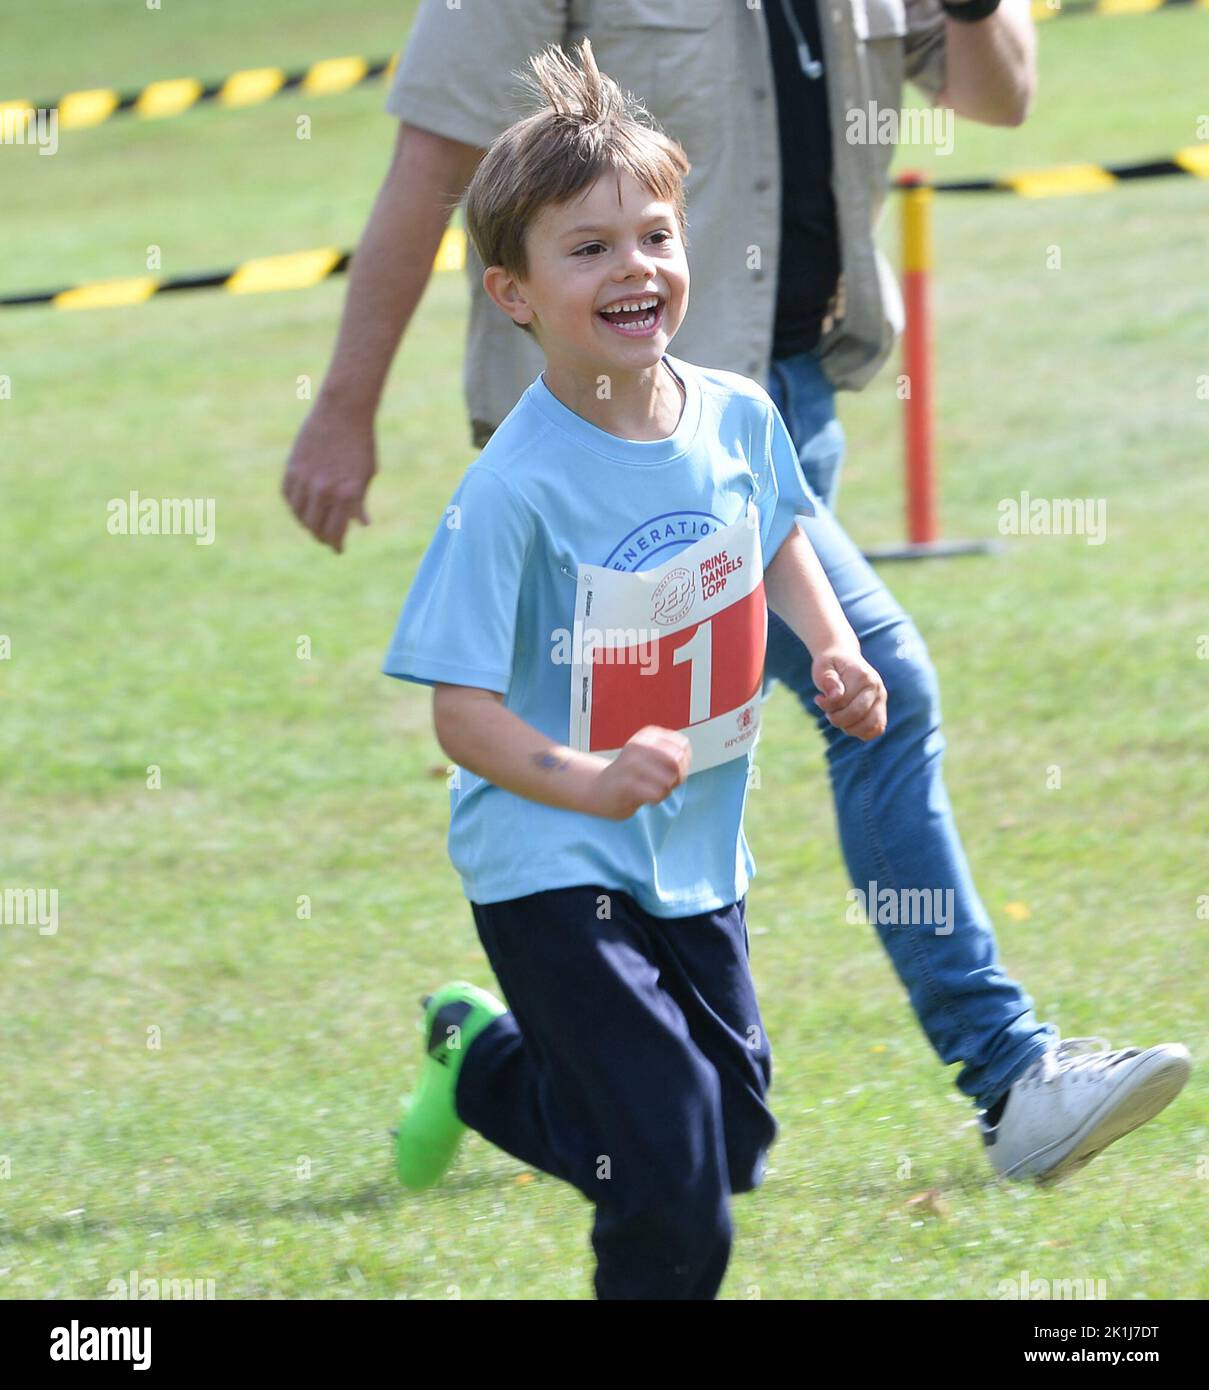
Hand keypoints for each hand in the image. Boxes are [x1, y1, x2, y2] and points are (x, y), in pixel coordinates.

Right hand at [282, 399, 375, 553]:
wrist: (342, 411)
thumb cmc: (360, 443)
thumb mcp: (366, 474)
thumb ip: (360, 501)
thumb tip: (361, 524)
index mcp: (346, 494)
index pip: (335, 532)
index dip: (336, 545)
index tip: (338, 549)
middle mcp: (323, 490)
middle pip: (315, 527)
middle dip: (321, 537)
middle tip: (326, 540)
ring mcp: (305, 479)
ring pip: (298, 514)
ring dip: (306, 523)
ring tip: (313, 525)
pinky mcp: (292, 467)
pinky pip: (287, 496)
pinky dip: (293, 505)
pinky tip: (301, 508)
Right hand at [588, 725, 691, 819]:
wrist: (599, 789)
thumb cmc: (633, 775)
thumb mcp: (652, 757)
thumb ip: (673, 757)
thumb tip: (681, 767)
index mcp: (647, 735)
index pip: (682, 745)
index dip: (685, 761)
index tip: (671, 770)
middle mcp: (639, 745)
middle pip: (677, 761)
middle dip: (678, 776)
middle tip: (666, 783)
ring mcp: (632, 764)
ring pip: (669, 779)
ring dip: (666, 790)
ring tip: (653, 790)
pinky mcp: (627, 784)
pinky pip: (658, 794)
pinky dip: (657, 799)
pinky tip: (646, 798)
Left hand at [812, 648, 886, 740]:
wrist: (842, 657)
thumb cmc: (830, 664)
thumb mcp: (823, 667)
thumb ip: (828, 680)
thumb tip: (836, 695)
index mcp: (863, 676)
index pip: (844, 701)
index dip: (827, 706)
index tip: (818, 699)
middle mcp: (877, 687)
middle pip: (858, 715)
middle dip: (837, 718)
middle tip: (828, 712)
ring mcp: (881, 698)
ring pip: (871, 726)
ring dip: (849, 728)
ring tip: (839, 717)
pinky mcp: (881, 708)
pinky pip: (877, 728)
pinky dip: (861, 732)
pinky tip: (848, 723)